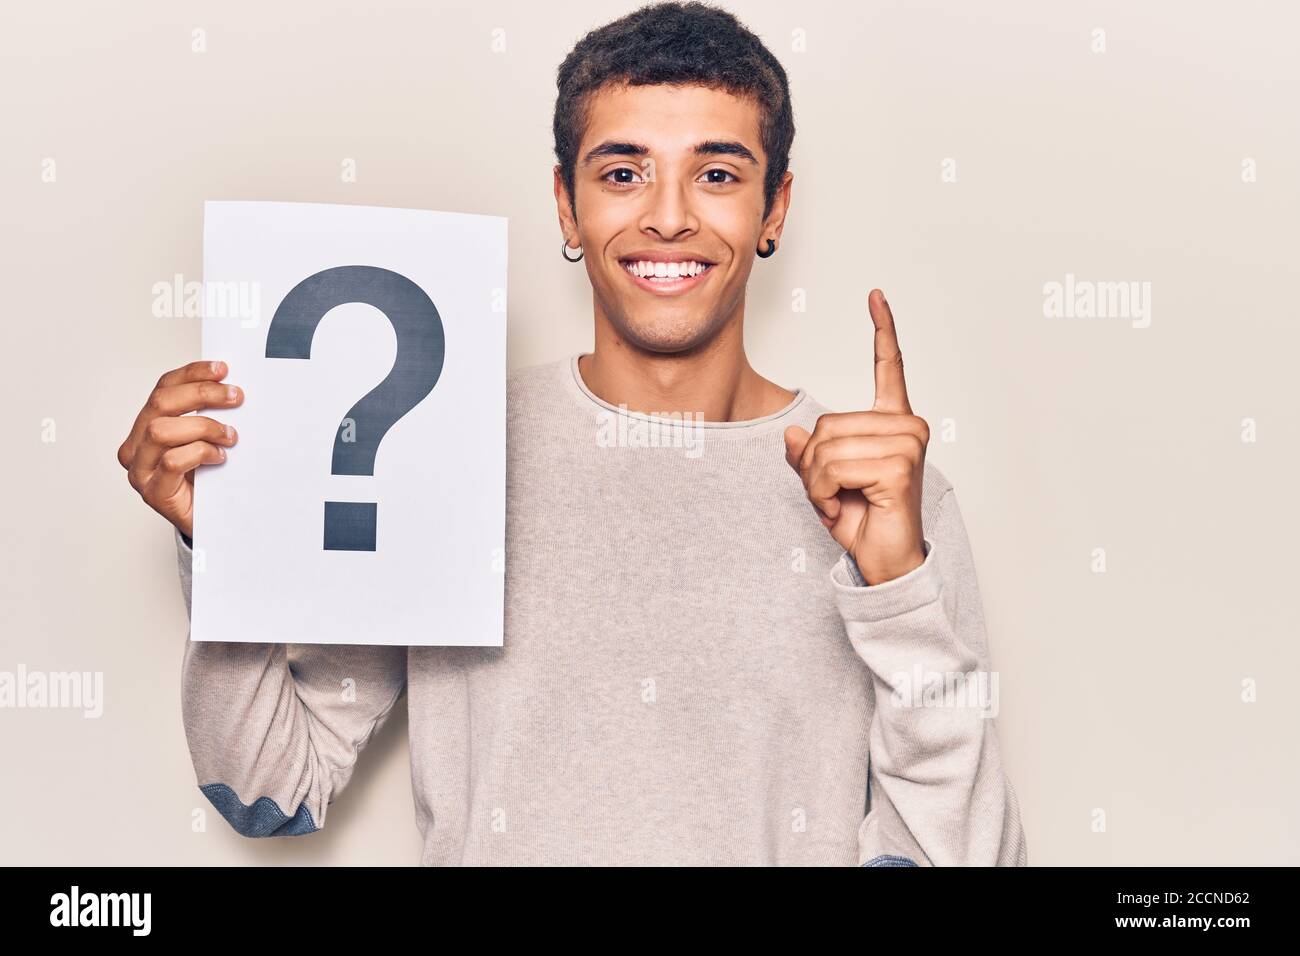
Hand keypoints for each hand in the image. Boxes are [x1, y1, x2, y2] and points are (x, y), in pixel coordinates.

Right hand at [117, 360, 241, 538]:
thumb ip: (206, 413)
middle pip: (161, 404)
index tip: (222, 369)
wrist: (211, 521)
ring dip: (203, 427)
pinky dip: (200, 453)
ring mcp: (141, 471)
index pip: (163, 388)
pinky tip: (220, 458)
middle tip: (235, 397)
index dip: (192, 374)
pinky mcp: (153, 493)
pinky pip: (172, 462)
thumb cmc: (208, 478)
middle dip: (202, 394)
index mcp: (145, 426)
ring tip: (230, 436)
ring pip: (161, 431)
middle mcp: (136, 447)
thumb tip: (229, 384)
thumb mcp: (206, 438)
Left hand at [784, 290, 928, 583]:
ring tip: (840, 502)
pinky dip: (823, 494)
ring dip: (817, 484)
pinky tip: (845, 508)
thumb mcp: (822, 483)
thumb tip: (790, 435)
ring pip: (825, 447)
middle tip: (833, 495)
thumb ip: (806, 455)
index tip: (876, 297)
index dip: (882, 331)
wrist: (885, 561)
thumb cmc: (862, 520)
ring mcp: (907, 443)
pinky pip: (832, 467)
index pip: (889, 368)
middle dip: (813, 466)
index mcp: (892, 422)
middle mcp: (906, 426)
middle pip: (825, 425)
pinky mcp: (899, 465)